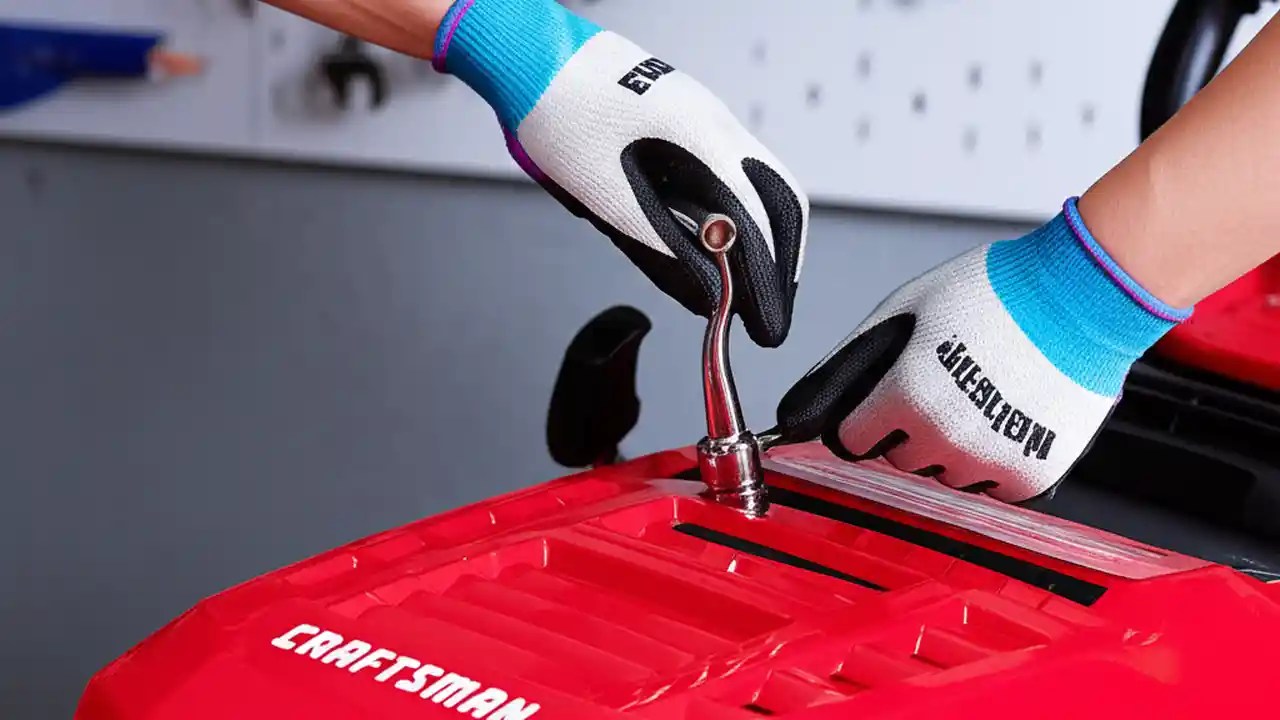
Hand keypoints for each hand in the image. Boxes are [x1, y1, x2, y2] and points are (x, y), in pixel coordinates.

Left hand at [432, 0, 807, 347]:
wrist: (534, 60)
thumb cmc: (560, 116)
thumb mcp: (608, 198)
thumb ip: (664, 246)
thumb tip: (707, 290)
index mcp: (701, 139)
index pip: (758, 222)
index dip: (768, 281)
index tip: (769, 323)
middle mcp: (715, 126)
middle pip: (777, 200)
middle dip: (780, 260)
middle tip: (770, 310)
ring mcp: (704, 120)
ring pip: (757, 186)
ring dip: (760, 239)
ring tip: (750, 289)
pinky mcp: (687, 124)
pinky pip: (728, 174)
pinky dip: (734, 216)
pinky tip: (718, 247)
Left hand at [772, 198, 1190, 501]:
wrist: (1080, 297)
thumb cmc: (995, 293)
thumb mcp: (904, 309)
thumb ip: (854, 360)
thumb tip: (812, 399)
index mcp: (905, 395)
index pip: (852, 440)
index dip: (864, 419)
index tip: (877, 410)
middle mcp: (943, 436)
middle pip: (900, 458)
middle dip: (909, 431)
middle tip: (942, 389)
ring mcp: (988, 460)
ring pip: (945, 476)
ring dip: (952, 450)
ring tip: (982, 399)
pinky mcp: (1030, 474)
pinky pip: (992, 488)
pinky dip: (996, 463)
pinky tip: (1009, 419)